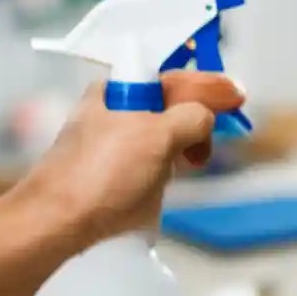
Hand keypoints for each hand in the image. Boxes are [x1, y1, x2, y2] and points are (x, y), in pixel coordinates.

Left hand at [22, 71, 243, 244]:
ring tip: (196, 160)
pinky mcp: (112, 167)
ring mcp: (112, 138)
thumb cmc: (105, 174)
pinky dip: (171, 157)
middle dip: (201, 113)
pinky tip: (176, 172)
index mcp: (120, 89)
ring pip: (164, 128)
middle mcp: (115, 108)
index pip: (174, 76)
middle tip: (227, 129)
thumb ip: (193, 117)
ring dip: (188, 139)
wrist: (59, 220)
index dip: (208, 84)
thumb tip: (206, 118)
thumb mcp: (159, 135)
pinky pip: (152, 152)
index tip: (238, 96)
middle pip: (171, 101)